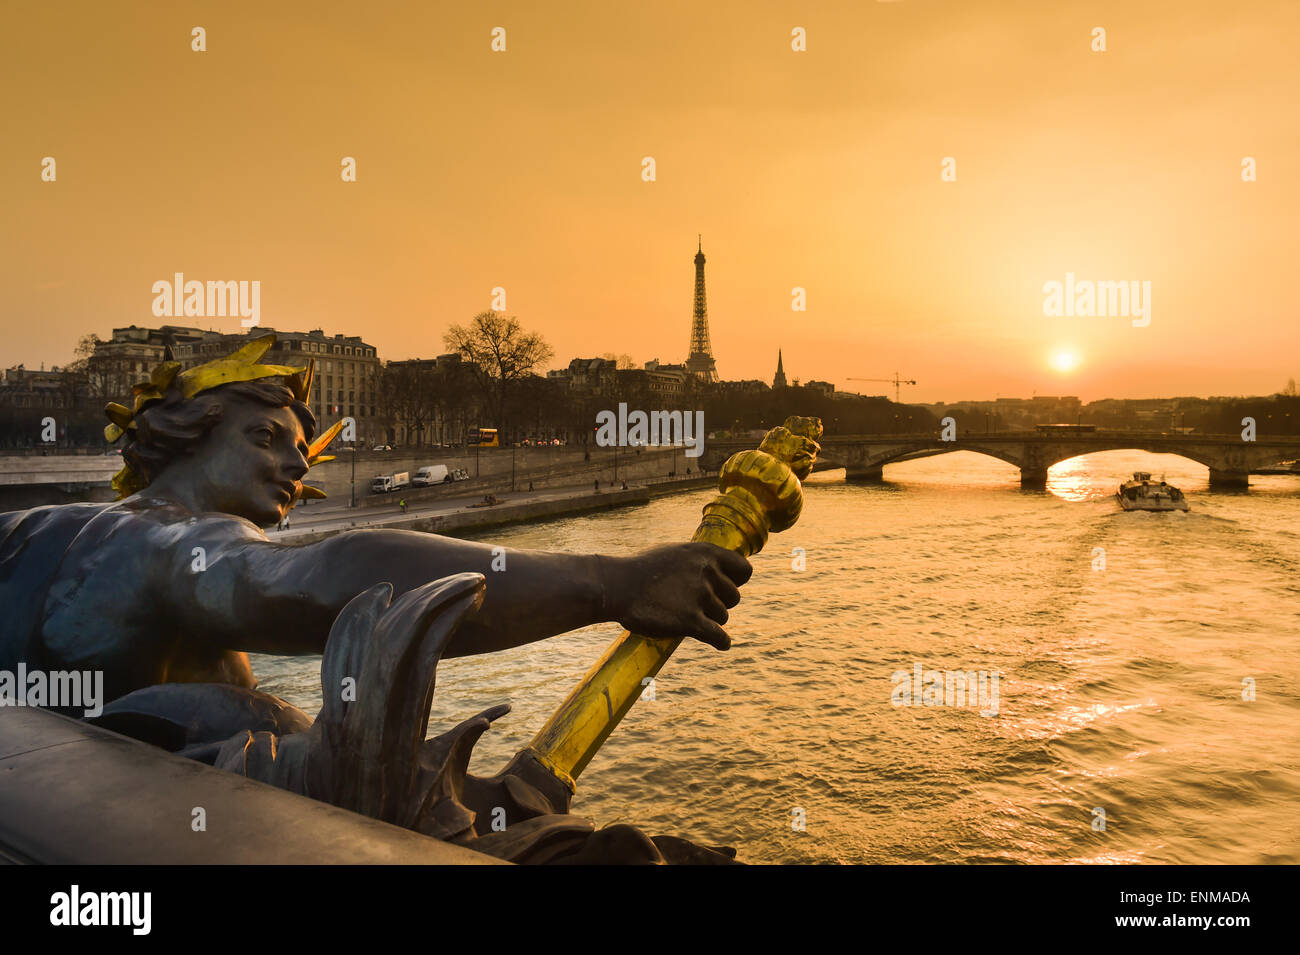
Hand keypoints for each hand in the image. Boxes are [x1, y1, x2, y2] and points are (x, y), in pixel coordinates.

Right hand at [603, 543, 752, 649]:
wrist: (617, 586)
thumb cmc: (642, 569)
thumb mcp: (675, 553)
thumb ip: (700, 560)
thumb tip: (719, 568)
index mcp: (706, 553)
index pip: (744, 570)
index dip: (736, 581)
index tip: (725, 588)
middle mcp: (707, 572)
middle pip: (734, 598)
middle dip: (720, 603)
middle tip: (698, 605)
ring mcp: (699, 596)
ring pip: (723, 617)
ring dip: (710, 620)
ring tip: (686, 617)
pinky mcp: (690, 621)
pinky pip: (719, 637)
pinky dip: (721, 642)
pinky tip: (721, 644)